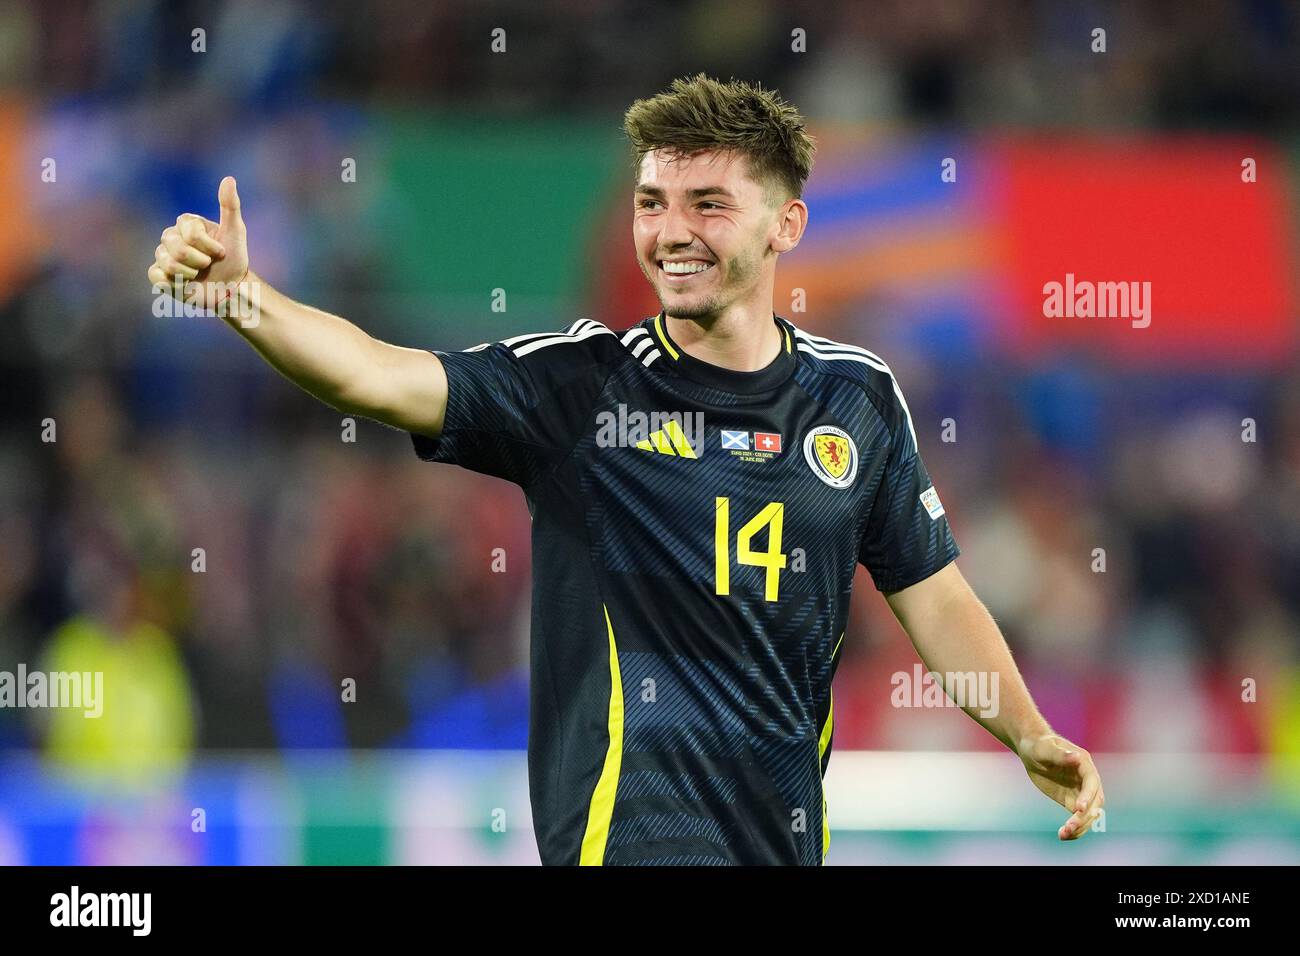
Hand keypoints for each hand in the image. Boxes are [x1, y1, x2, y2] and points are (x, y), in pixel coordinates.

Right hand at [148, 176, 249, 311]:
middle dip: (200, 261)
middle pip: (177, 249)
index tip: (221, 252)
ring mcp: (163, 256)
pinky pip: (156, 277)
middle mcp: (171, 237)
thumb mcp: (236, 231)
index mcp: (186, 224)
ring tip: (199, 274)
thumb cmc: (234, 258)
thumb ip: (230, 206)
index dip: (209, 247)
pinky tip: (185, 283)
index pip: (190, 233)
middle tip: (208, 264)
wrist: (231, 287)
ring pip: (168, 263)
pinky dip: (174, 283)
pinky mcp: (159, 276)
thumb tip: (229, 179)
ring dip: (190, 273)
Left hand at [1017, 733, 1103, 840]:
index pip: (1092, 782)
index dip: (1088, 796)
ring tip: (1064, 834)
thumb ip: (1060, 755)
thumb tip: (1077, 758)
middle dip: (1084, 816)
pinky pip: (1078, 818)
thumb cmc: (1038, 745)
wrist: (1032, 751)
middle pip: (1095, 802)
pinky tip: (1063, 835)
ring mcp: (1081, 792)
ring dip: (1080, 826)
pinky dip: (1074, 829)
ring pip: (1089, 814)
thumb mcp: (1045, 748)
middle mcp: (1087, 780)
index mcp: (1084, 764)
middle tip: (1069, 826)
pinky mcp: (1072, 802)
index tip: (1078, 808)